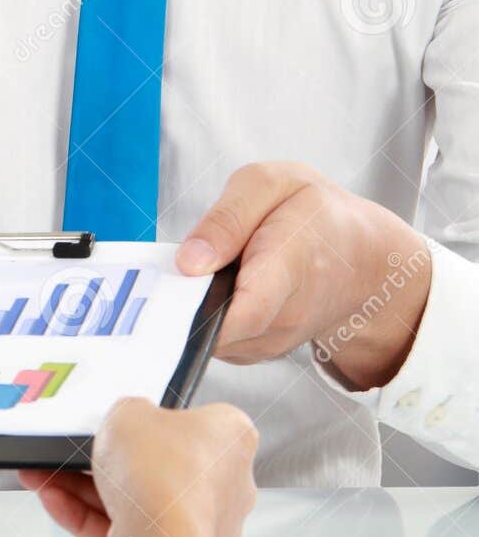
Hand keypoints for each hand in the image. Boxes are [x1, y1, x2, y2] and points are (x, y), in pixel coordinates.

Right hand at [19, 398, 257, 536]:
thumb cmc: (165, 477)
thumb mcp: (130, 412)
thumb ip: (128, 411)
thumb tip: (125, 419)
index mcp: (231, 439)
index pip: (195, 420)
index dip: (155, 417)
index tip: (125, 417)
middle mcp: (224, 485)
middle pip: (158, 463)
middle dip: (110, 457)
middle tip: (79, 447)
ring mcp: (199, 525)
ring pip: (136, 499)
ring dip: (87, 487)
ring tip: (50, 473)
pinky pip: (123, 530)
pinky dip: (86, 516)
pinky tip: (54, 498)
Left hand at [175, 162, 431, 389]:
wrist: (358, 258)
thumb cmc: (315, 214)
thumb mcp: (273, 186)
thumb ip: (228, 218)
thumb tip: (188, 262)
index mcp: (290, 264)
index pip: (247, 311)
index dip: (202, 305)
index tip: (178, 282)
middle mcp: (285, 317)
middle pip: (218, 328)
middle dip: (185, 301)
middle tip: (181, 266)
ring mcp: (273, 341)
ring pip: (211, 336)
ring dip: (196, 305)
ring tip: (212, 268)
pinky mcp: (258, 350)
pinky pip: (216, 339)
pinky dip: (207, 313)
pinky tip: (222, 286)